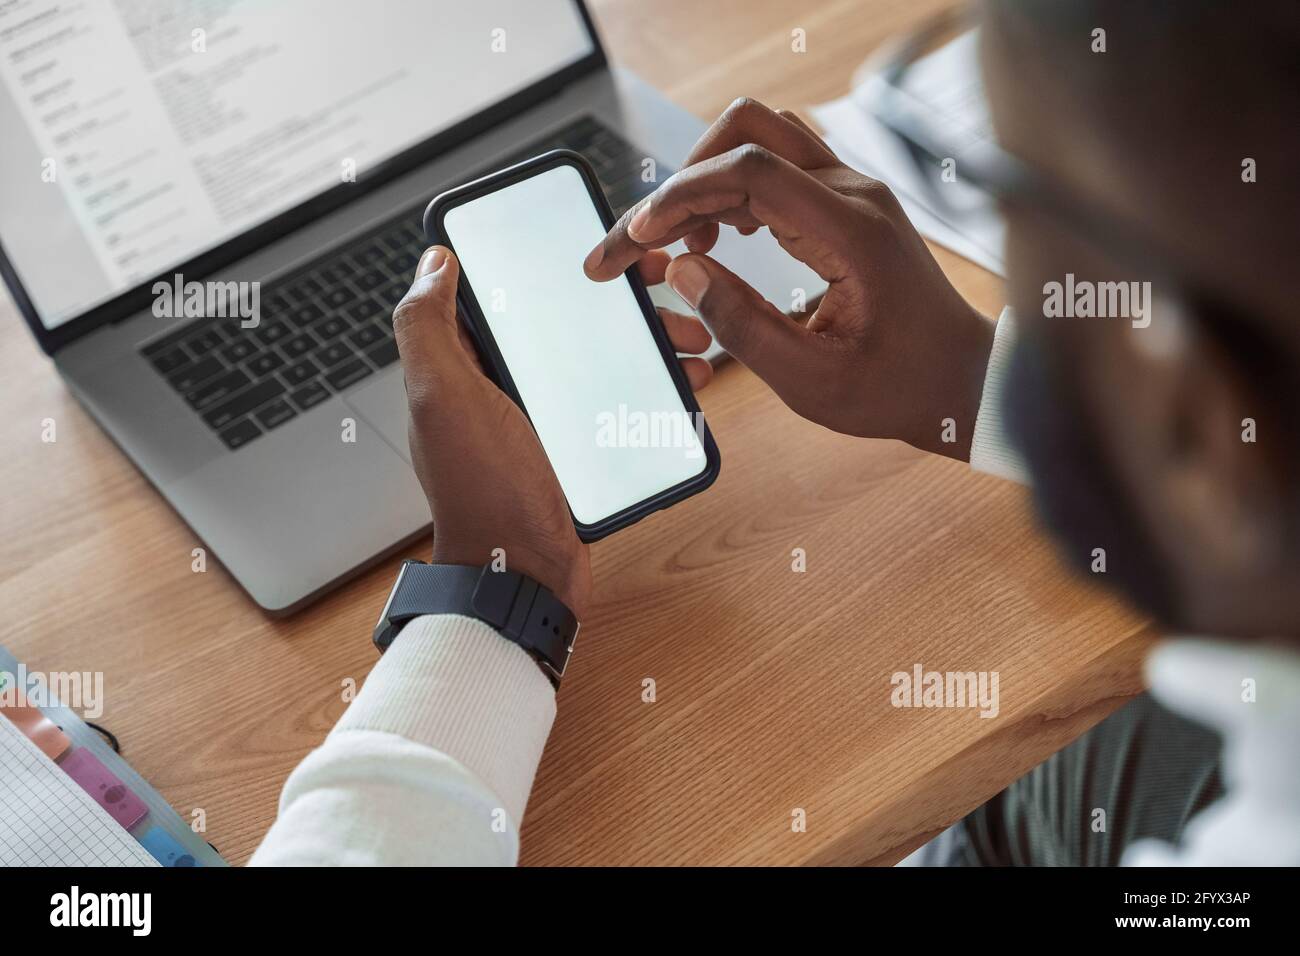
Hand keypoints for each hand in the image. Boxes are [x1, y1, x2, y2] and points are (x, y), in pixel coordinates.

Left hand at [392, 246, 714, 618]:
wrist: (522, 574)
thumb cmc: (482, 490)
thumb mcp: (443, 397)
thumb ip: (428, 327)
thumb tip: (433, 261)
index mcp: (465, 366)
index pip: (505, 293)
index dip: (548, 263)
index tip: (598, 245)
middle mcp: (499, 387)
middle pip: (563, 320)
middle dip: (616, 299)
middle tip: (663, 284)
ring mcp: (542, 418)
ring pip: (600, 358)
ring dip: (646, 339)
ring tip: (689, 338)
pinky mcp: (576, 448)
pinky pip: (617, 401)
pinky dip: (652, 386)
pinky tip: (683, 380)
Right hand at [584, 98, 993, 459]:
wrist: (959, 380)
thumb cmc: (897, 386)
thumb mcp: (811, 380)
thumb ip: (742, 326)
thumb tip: (683, 272)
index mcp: (853, 231)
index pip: (751, 171)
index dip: (681, 195)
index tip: (638, 237)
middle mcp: (855, 193)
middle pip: (749, 131)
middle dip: (682, 178)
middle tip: (641, 239)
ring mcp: (853, 191)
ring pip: (760, 140)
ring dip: (706, 179)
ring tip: (675, 243)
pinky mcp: (845, 203)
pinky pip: (776, 167)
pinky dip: (731, 191)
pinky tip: (712, 241)